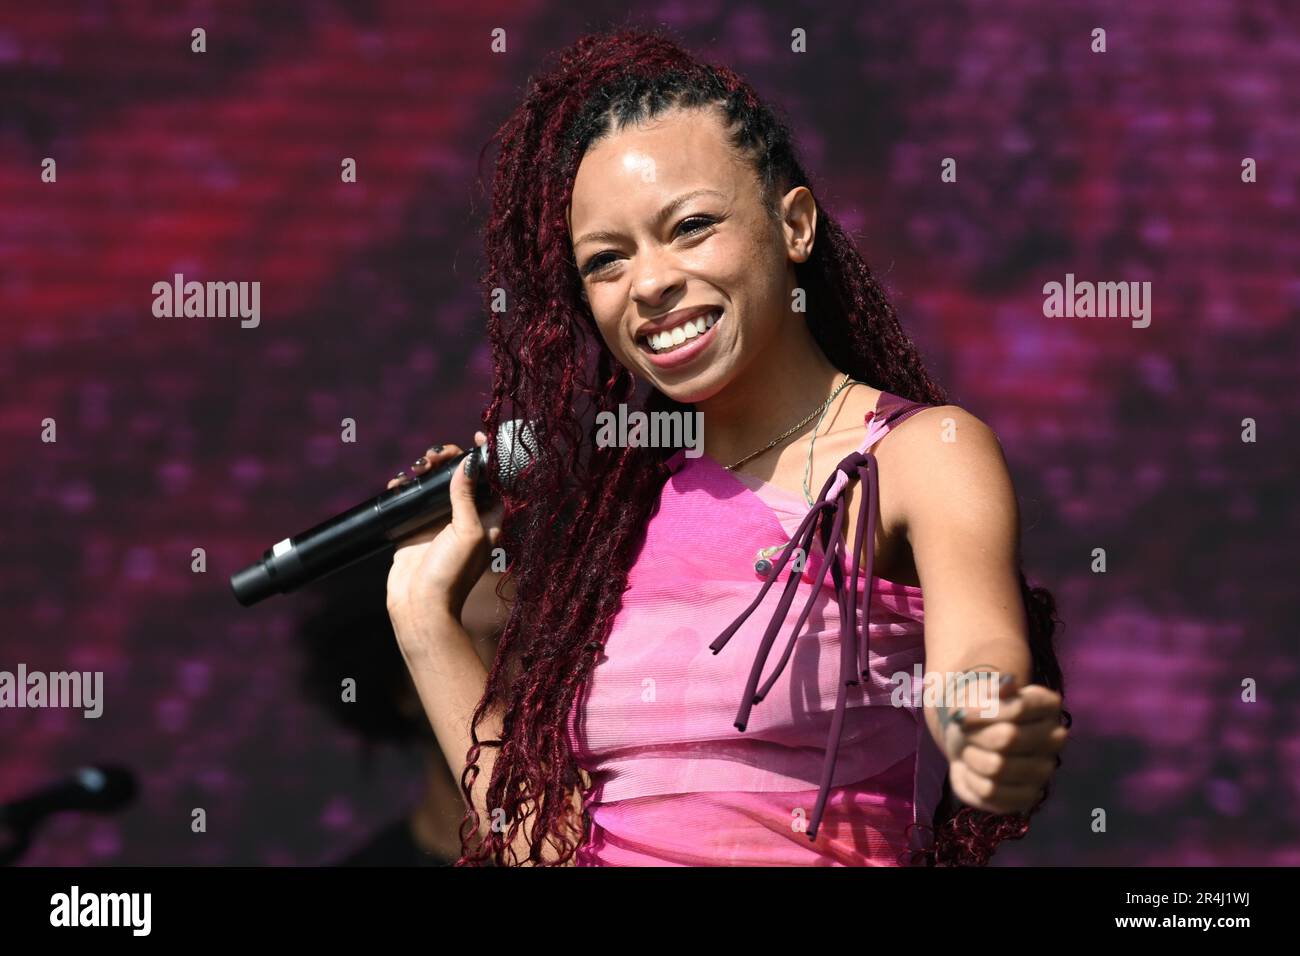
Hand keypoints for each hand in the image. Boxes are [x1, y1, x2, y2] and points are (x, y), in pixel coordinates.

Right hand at [384, 431, 504, 639]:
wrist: (419, 607)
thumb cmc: (451, 574)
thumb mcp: (467, 532)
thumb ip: (466, 497)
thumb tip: (468, 463)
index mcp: (488, 520)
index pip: (493, 480)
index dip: (486, 458)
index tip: (475, 438)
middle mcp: (465, 518)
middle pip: (461, 476)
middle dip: (449, 459)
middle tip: (435, 457)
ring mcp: (438, 523)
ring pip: (435, 484)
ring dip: (426, 470)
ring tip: (416, 469)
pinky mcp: (414, 528)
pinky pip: (411, 499)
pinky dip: (405, 486)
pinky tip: (399, 482)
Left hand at [940, 673, 1067, 814]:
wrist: (967, 734)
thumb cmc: (976, 708)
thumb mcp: (979, 690)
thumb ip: (993, 687)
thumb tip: (1007, 685)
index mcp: (1048, 705)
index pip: (1016, 709)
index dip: (981, 711)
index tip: (960, 712)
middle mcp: (1054, 738)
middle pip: (1007, 738)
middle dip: (974, 735)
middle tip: (965, 733)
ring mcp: (1044, 770)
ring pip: (997, 767)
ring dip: (971, 757)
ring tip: (970, 751)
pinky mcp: (1027, 796)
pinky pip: (990, 792)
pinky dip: (970, 780)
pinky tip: (972, 770)